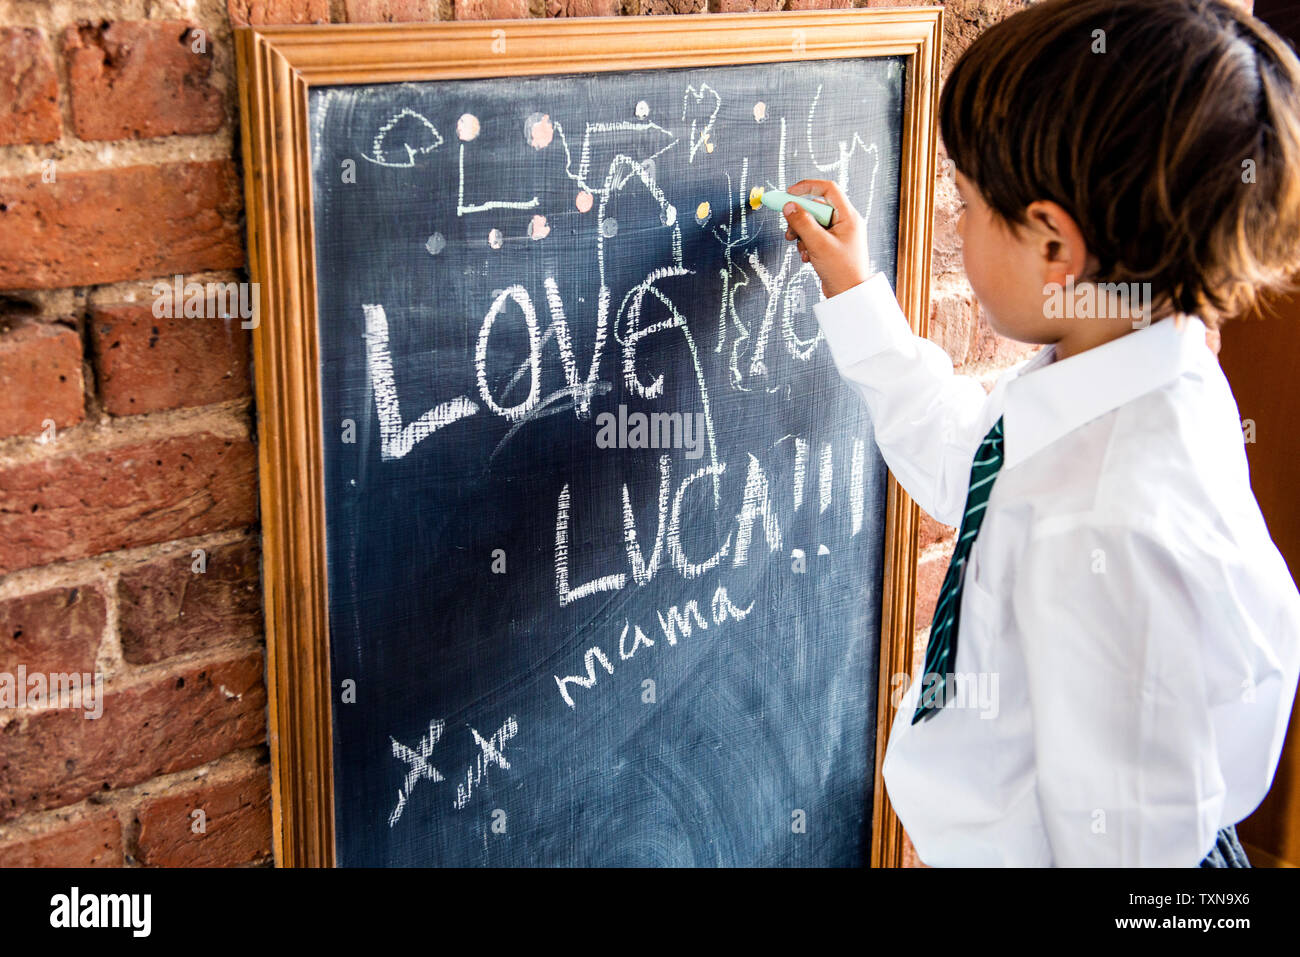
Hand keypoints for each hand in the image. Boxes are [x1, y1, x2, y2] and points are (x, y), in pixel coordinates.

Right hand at [782, 179, 872, 299]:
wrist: (849, 295)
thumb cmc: (842, 271)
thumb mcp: (819, 244)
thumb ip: (802, 223)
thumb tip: (789, 206)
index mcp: (848, 216)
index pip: (828, 189)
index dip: (807, 187)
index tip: (789, 193)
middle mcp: (845, 222)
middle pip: (816, 208)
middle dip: (800, 218)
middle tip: (789, 229)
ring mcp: (839, 234)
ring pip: (813, 223)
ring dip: (802, 234)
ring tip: (801, 248)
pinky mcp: (832, 245)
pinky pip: (814, 236)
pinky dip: (806, 244)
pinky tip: (808, 256)